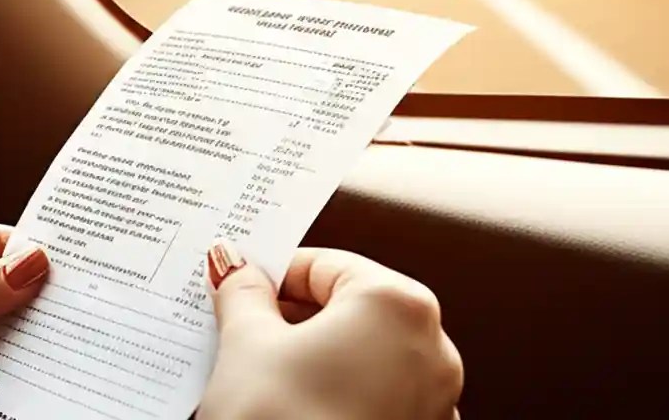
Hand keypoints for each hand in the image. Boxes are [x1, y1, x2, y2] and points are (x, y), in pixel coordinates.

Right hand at [198, 242, 461, 419]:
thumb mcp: (246, 345)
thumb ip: (243, 293)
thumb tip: (236, 267)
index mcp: (397, 305)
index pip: (324, 265)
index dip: (272, 273)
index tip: (238, 285)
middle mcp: (431, 349)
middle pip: (348, 308)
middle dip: (290, 317)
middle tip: (239, 328)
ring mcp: (432, 400)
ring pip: (361, 355)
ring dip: (312, 355)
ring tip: (259, 372)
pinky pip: (371, 395)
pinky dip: (334, 391)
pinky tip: (291, 403)